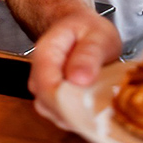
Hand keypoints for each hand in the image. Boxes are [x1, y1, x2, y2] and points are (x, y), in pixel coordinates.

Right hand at [27, 9, 121, 128]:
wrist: (78, 26)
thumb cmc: (87, 29)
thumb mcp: (97, 34)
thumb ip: (89, 54)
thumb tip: (80, 80)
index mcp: (47, 52)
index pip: (46, 86)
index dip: (67, 101)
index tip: (91, 105)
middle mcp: (39, 74)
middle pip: (48, 104)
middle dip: (76, 111)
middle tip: (103, 105)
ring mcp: (43, 89)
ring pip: (54, 114)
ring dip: (78, 115)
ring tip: (101, 103)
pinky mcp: (52, 100)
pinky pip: (61, 115)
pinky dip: (78, 116)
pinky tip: (94, 106)